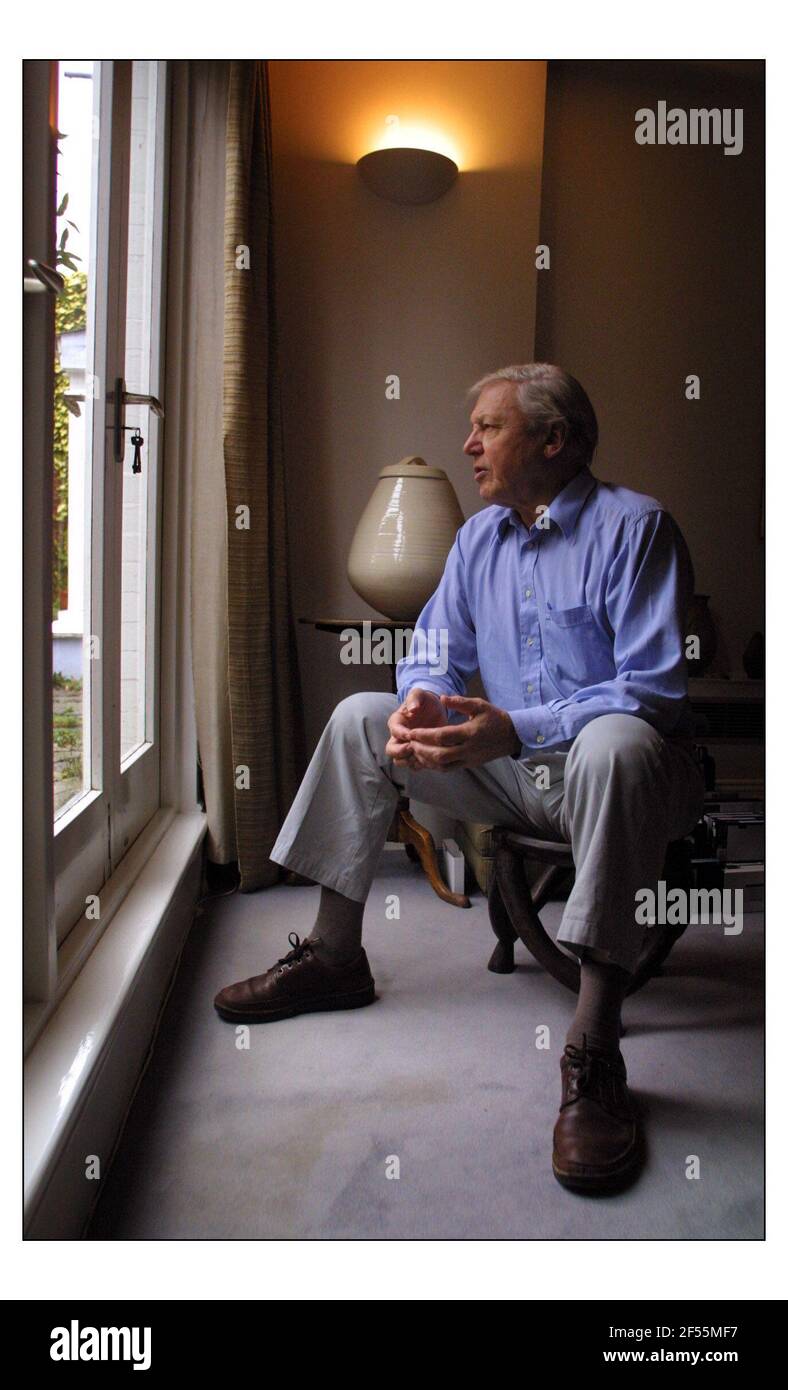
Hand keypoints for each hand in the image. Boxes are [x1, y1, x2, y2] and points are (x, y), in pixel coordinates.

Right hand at [386, 688, 446, 766]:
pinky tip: (431, 759)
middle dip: (401, 752)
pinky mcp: (415, 755)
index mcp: (396, 722)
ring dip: (410, 761)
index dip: (402, 735)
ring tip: (423, 755)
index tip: (412, 735)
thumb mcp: (420, 694)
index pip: (394, 732)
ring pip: (400, 761)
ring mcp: (405, 747)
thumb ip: (415, 698)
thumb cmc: (425, 701)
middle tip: (415, 748)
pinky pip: (413, 766)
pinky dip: (420, 765)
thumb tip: (413, 709)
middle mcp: (397, 737)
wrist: (434, 710)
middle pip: (391, 751)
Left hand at [398, 694, 520, 769]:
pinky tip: (425, 757)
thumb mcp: (480, 705)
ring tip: (415, 750)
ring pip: (443, 765)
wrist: (511, 736)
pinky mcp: (468, 765)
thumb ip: (460, 702)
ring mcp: (469, 759)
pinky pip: (448, 769)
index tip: (412, 732)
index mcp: (470, 732)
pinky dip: (434, 765)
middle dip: (422, 750)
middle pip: (440, 755)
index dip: (424, 736)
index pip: (442, 737)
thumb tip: (442, 697)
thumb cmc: (494, 718)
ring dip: (426, 759)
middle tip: (410, 742)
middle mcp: (469, 749)